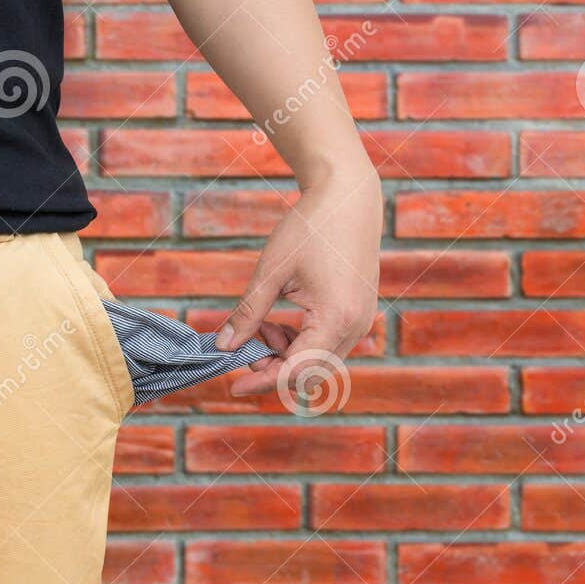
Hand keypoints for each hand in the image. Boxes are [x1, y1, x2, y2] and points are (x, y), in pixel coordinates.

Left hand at [217, 166, 381, 396]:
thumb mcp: (270, 272)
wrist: (348, 197)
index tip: (233, 386)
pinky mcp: (359, 313)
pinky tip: (277, 322)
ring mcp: (361, 321)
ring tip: (261, 324)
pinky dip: (300, 342)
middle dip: (273, 368)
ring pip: (319, 361)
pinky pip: (328, 344)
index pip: (297, 371)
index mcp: (336, 318)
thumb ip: (247, 314)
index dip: (262, 382)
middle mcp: (356, 327)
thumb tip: (223, 347)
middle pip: (310, 373)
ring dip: (285, 354)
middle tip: (243, 346)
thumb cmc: (309, 228)